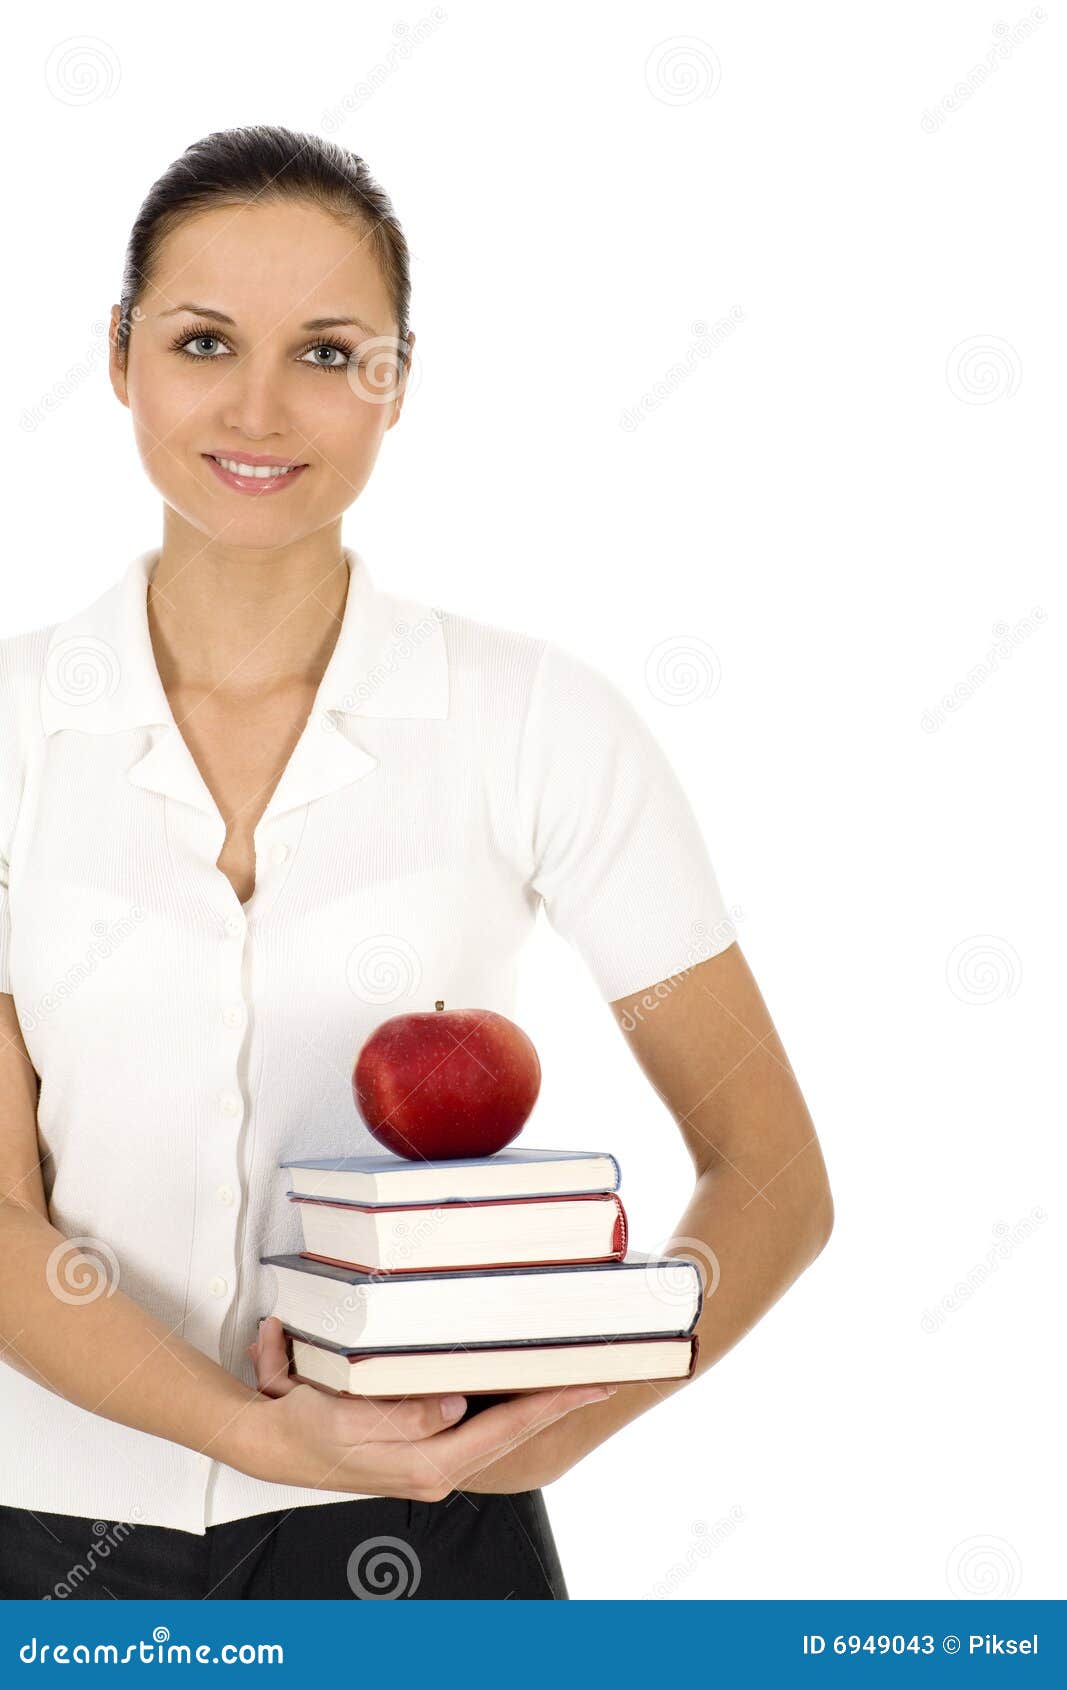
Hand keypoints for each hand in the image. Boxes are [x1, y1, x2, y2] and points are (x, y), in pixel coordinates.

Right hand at [233, 1316, 615, 1501]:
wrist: (267, 1443)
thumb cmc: (302, 1426)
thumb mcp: (346, 1415)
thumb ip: (404, 1415)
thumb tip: (455, 1404)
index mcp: (425, 1464)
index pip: (504, 1427)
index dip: (550, 1402)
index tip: (590, 1382)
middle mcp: (435, 1469)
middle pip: (512, 1431)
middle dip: (557, 1403)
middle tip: (601, 1376)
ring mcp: (429, 1463)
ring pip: (498, 1430)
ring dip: (534, 1406)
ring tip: (573, 1380)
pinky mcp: (419, 1451)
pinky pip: (476, 1429)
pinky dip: (504, 1409)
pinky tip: (518, 1390)